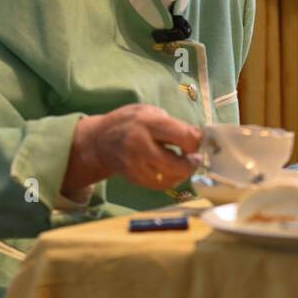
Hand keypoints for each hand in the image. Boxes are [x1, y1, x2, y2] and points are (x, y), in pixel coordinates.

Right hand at [63, 105, 200, 195]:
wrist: (99, 141)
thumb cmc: (129, 122)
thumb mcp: (150, 112)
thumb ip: (173, 124)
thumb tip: (198, 138)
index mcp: (148, 123)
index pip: (184, 137)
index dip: (196, 142)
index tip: (196, 141)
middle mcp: (140, 145)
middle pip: (177, 164)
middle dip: (191, 163)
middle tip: (194, 158)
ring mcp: (135, 165)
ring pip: (170, 178)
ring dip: (182, 173)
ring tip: (182, 164)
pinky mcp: (133, 178)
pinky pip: (159, 185)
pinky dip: (170, 180)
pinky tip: (170, 171)